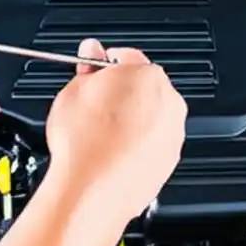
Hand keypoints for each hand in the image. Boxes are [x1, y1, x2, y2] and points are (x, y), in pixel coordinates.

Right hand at [43, 40, 186, 225]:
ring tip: (100, 135)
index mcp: (148, 77)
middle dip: (120, 94)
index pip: (126, 59)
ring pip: (150, 118)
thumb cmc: (83, 143)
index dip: (104, 66)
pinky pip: (151, 145)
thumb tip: (92, 54)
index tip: (93, 73)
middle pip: (142, 88)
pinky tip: (112, 153)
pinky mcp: (168, 161)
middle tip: (93, 107)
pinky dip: (136, 146)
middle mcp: (169, 103)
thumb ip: (88, 70)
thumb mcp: (73, 92)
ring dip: (130, 121)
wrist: (91, 191)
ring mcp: (172, 134)